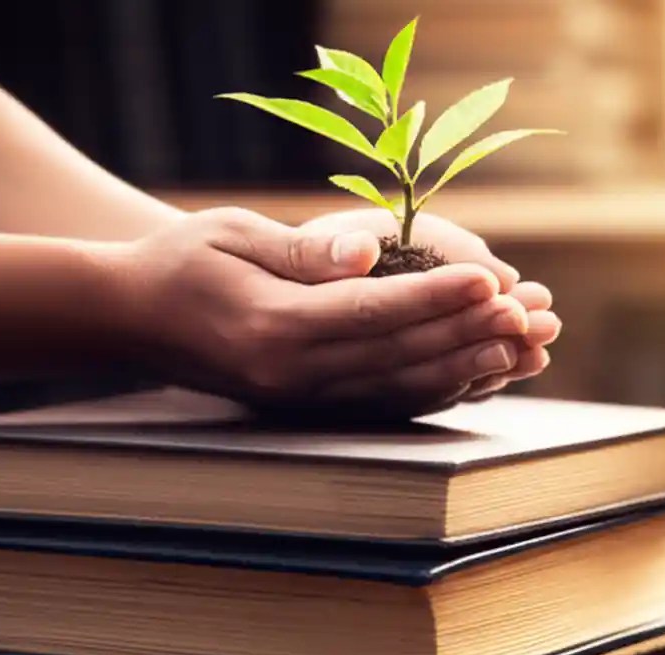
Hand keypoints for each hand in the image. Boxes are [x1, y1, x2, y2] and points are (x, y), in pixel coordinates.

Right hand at [106, 207, 529, 416]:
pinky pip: (389, 404)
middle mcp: (294, 374)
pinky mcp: (312, 408)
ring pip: (403, 388)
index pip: (372, 311)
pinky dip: (440, 391)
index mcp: (273, 326)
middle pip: (400, 356)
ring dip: (469, 369)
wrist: (133, 318)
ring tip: (525, 349)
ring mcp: (304, 400)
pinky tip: (482, 376)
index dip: (436, 297)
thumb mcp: (233, 235)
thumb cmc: (184, 261)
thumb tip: (369, 251)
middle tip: (531, 314)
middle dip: (472, 334)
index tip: (491, 280)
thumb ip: (305, 251)